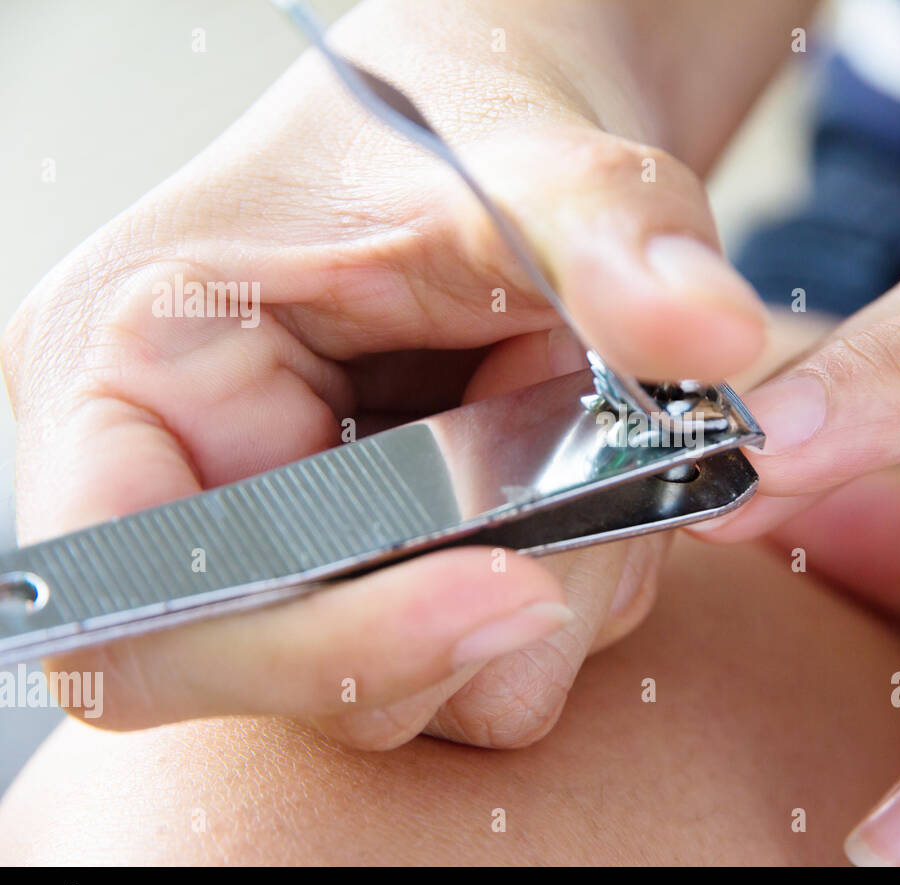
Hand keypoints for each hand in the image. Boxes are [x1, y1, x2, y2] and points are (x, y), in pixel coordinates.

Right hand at [2, 0, 767, 748]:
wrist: (495, 143)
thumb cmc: (448, 124)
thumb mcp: (518, 152)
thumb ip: (603, 234)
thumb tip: (712, 333)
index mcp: (134, 386)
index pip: (139, 607)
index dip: (319, 645)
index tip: (510, 585)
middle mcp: (196, 498)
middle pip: (314, 685)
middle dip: (489, 593)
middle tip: (585, 453)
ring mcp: (305, 558)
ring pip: (434, 693)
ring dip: (558, 585)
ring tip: (581, 428)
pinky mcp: (396, 583)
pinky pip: (499, 667)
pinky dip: (579, 590)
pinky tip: (590, 479)